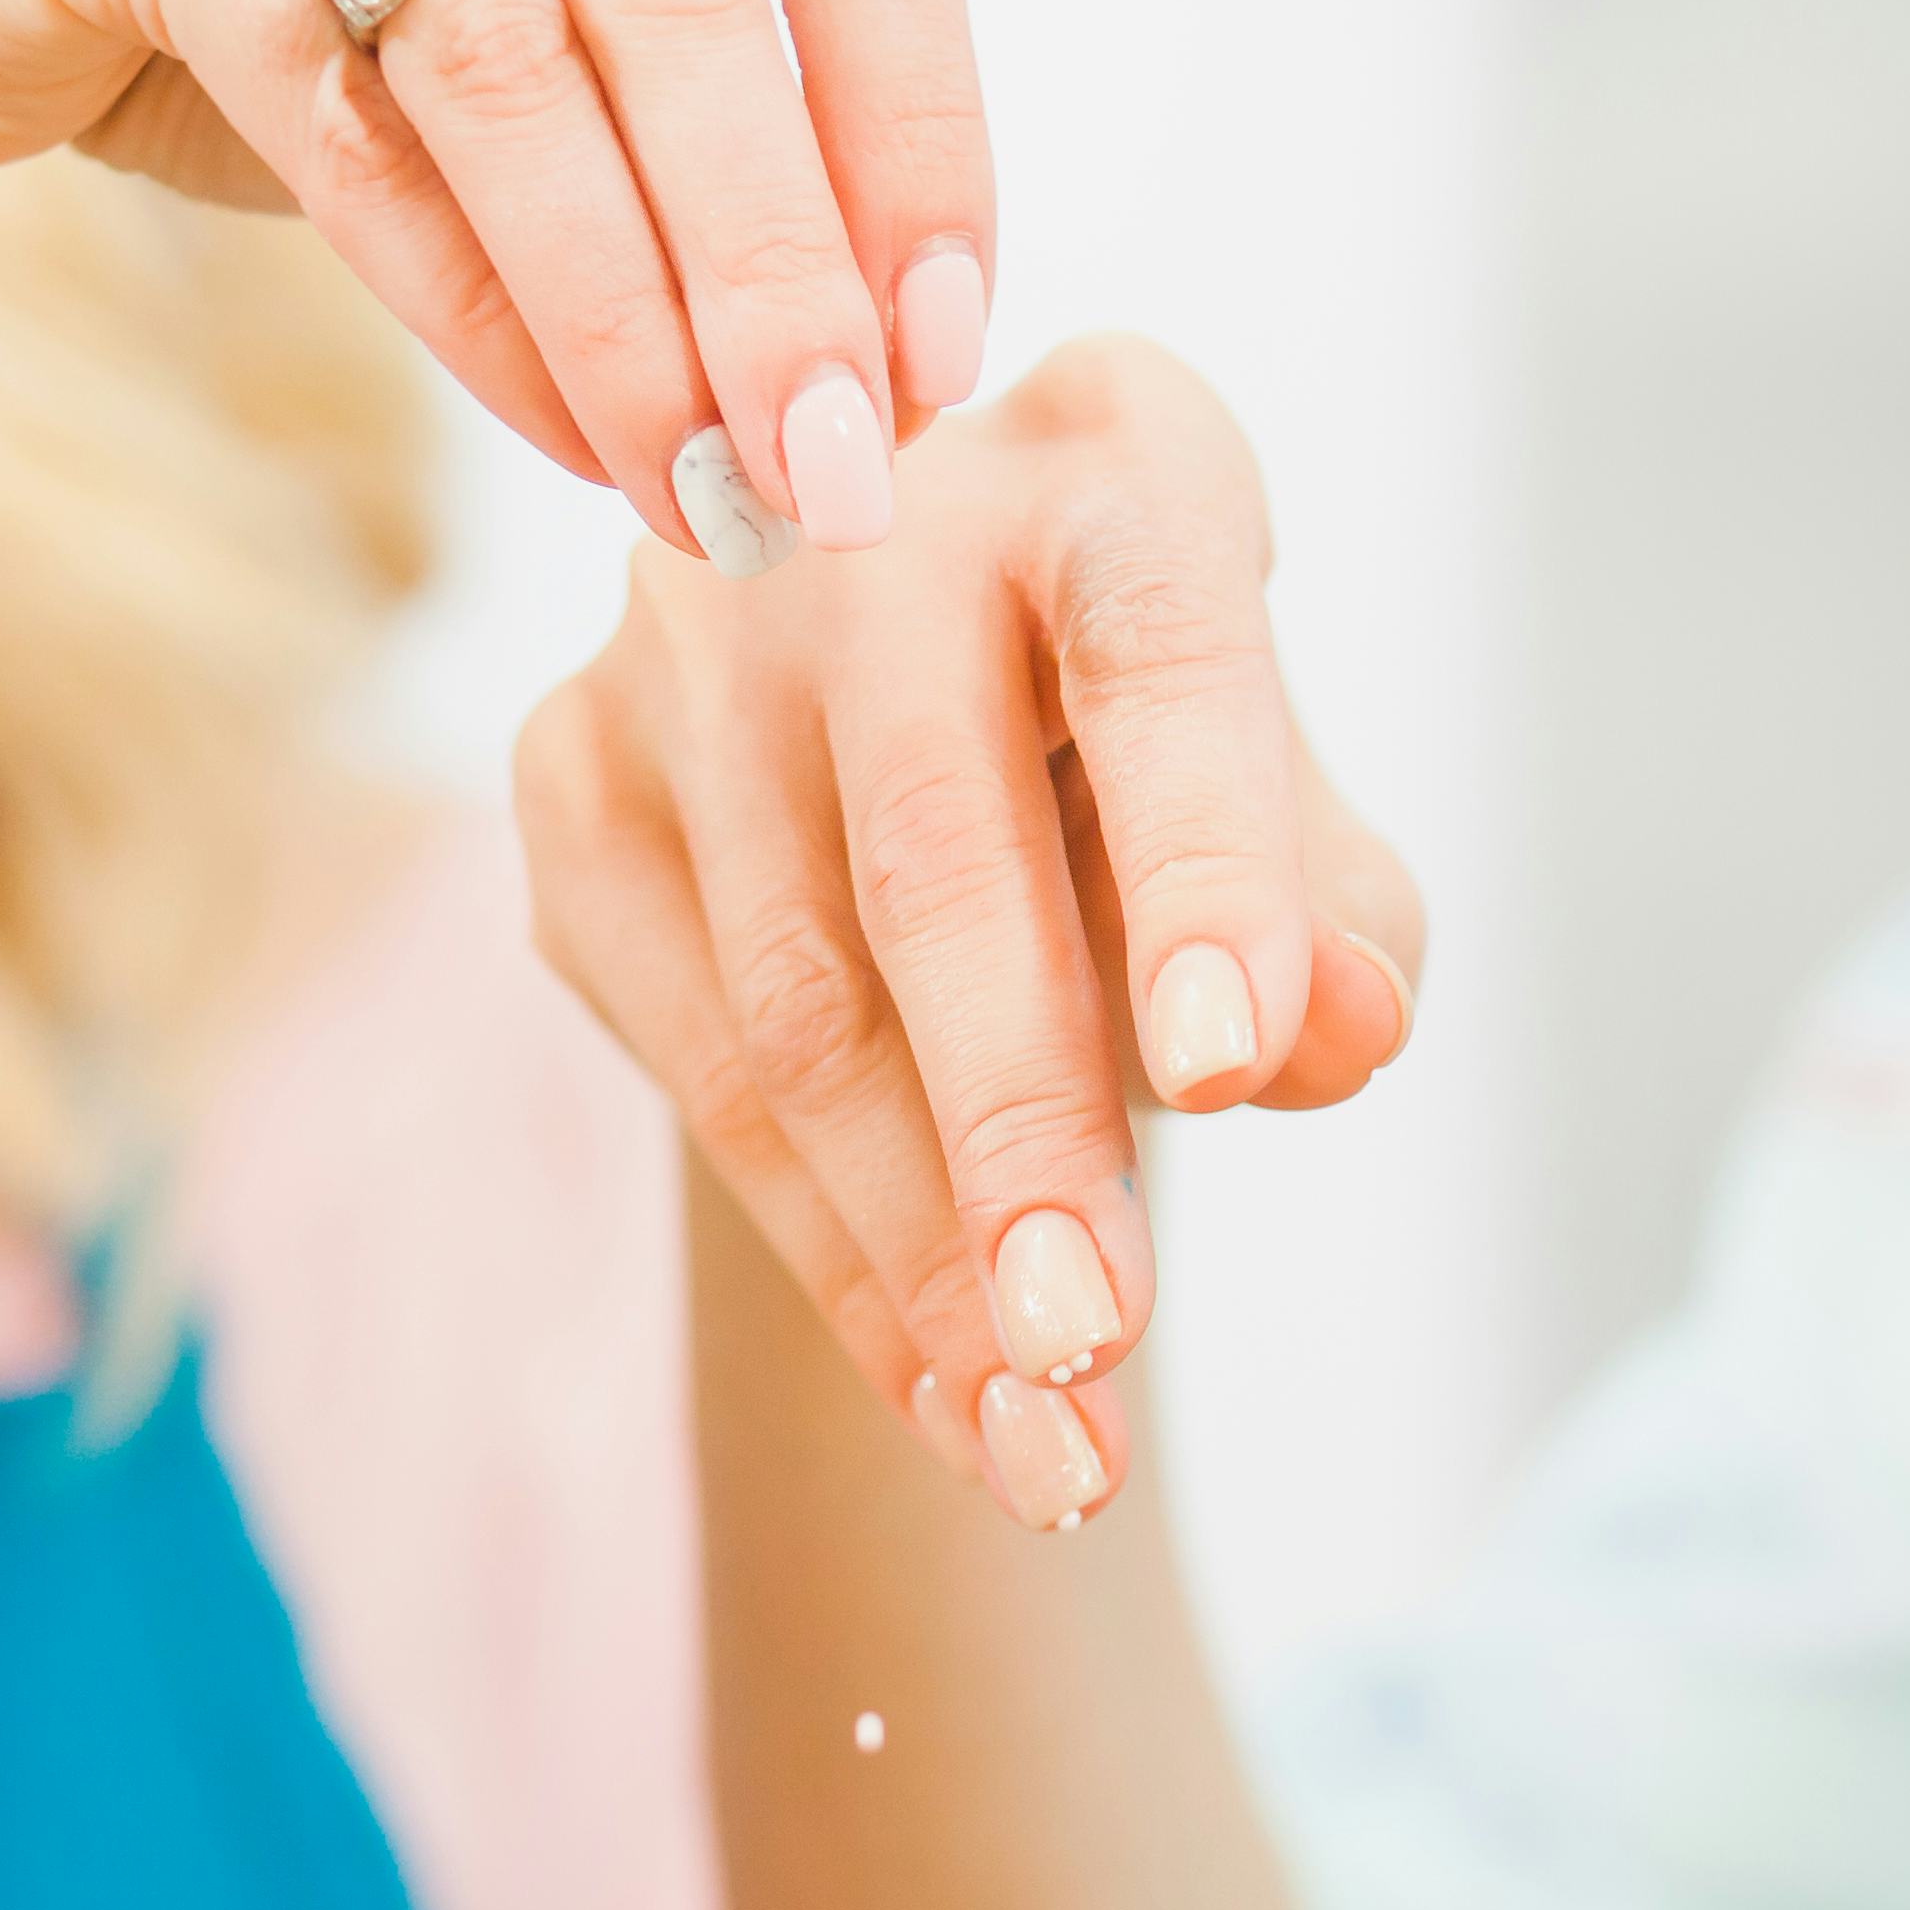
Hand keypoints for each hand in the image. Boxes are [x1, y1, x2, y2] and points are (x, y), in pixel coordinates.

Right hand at [0, 0, 993, 553]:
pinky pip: (347, 128)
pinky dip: (475, 307)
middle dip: (787, 266)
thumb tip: (904, 347)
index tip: (944, 347)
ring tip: (708, 497)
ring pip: (522, 68)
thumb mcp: (545, 38)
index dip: (915, 131)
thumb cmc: (298, 8)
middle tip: (845, 475)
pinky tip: (567, 437)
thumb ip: (709, 124)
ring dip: (636, 317)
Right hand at [515, 336, 1423, 1525]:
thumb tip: (1339, 1038)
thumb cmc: (1156, 769)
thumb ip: (1334, 915)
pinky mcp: (570, 780)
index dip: (1204, 864)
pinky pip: (704, 1070)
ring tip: (1048, 1449)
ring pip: (798, 1004)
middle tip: (1097, 1344)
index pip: (1165, 662)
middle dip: (1020, 1131)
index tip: (1239, 1068)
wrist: (920, 714)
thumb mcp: (1288, 819)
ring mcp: (681, 638)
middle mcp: (861, 502)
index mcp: (1110, 460)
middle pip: (937, 859)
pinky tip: (944, 1395)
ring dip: (924, 1255)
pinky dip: (836, 1259)